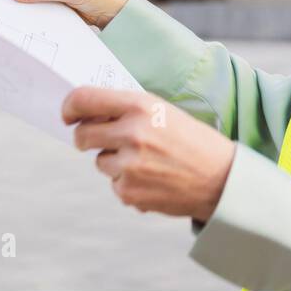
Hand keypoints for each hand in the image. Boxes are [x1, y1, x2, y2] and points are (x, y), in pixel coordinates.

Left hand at [63, 87, 236, 222]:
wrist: (221, 178)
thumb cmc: (193, 141)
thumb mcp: (164, 112)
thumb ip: (128, 110)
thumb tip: (89, 115)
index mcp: (141, 105)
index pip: (84, 99)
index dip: (69, 107)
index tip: (68, 115)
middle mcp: (132, 132)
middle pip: (82, 135)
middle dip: (86, 138)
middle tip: (100, 140)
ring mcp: (129, 164)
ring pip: (100, 162)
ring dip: (115, 162)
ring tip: (148, 162)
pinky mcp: (128, 191)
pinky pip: (114, 184)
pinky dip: (129, 182)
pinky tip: (154, 179)